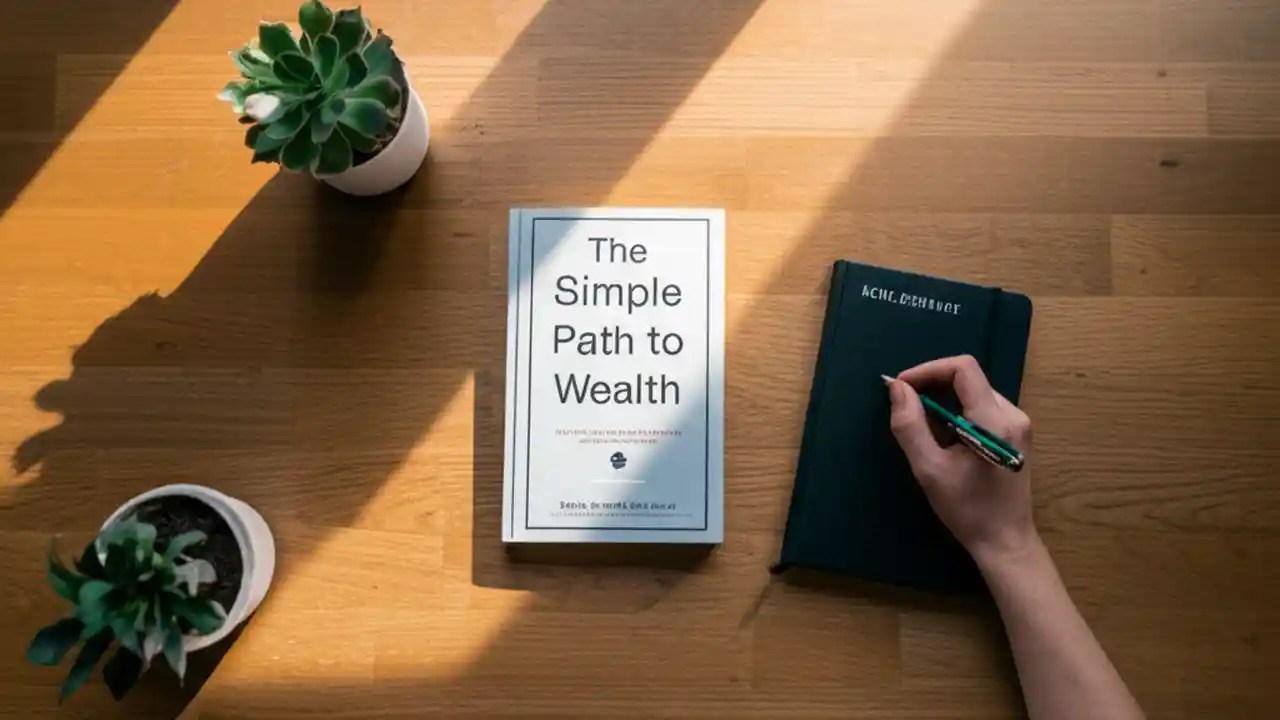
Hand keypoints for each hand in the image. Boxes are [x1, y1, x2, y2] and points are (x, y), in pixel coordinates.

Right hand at [886, 355, 1036, 567]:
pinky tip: (945, 438)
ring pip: (974, 392)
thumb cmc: (968, 510)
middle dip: (933, 385)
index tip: (901, 388)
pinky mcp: (1016, 434)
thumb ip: (910, 426)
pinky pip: (982, 407)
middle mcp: (1012, 415)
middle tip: (906, 407)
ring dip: (944, 400)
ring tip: (923, 427)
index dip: (928, 370)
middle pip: (968, 378)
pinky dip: (958, 412)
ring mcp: (1018, 424)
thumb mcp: (930, 470)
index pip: (963, 368)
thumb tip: (897, 388)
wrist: (1005, 541)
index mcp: (994, 422)